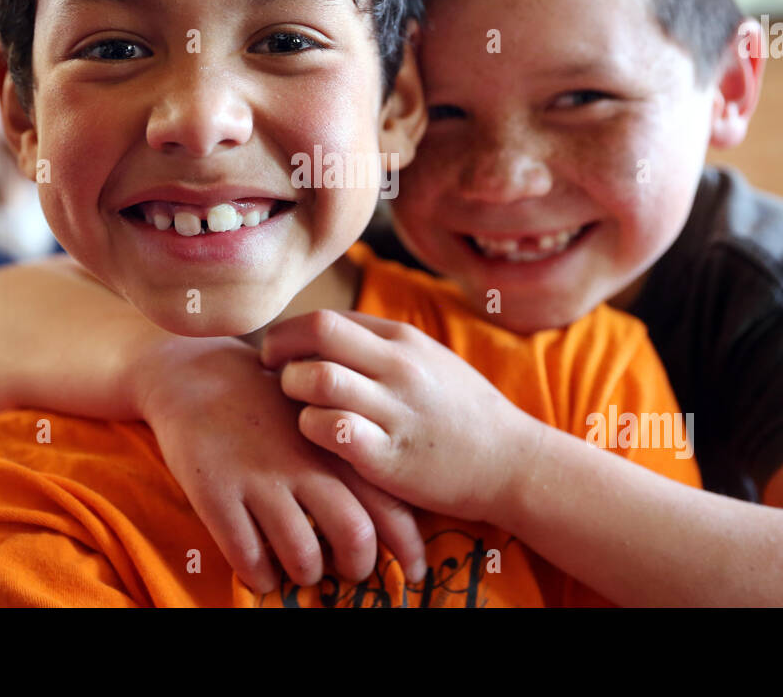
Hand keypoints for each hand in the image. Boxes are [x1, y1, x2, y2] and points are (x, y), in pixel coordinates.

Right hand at [138, 336, 427, 591]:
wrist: (194, 373)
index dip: (407, 546)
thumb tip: (396, 499)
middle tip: (351, 573)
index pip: (387, 502)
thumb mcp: (318, 414)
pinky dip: (260, 575)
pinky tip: (261, 571)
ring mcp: (259, 478)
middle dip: (358, 566)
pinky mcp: (216, 492)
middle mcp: (303, 463)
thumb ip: (353, 450)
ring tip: (304, 571)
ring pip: (303, 554)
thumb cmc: (266, 400)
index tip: (415, 570)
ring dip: (308, 574)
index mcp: (334, 444)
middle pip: (354, 533)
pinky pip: (247, 555)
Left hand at [261, 310, 541, 524]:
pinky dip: (312, 430)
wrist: (512, 462)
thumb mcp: (428, 360)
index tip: (277, 353)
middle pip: (317, 334)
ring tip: (298, 407)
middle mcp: (398, 368)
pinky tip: (319, 437)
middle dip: (279, 351)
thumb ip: (378, 345)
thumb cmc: (461, 412)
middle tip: (270, 372)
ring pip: (317, 380)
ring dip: (293, 393)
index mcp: (403, 340)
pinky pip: (331, 430)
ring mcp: (394, 411)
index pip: (327, 319)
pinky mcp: (389, 457)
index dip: (288, 334)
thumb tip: (321, 334)